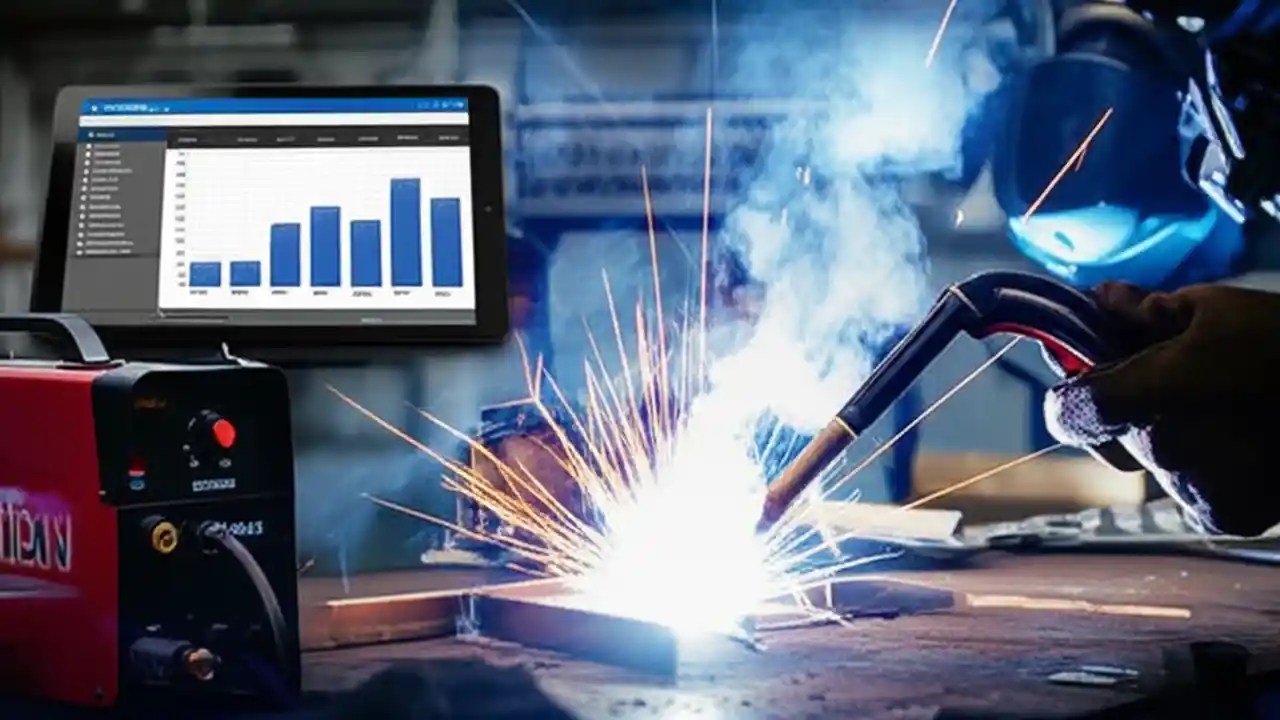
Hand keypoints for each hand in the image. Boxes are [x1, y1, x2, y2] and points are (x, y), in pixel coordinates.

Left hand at [1044, 281, 1279, 535]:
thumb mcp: (1217, 309)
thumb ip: (1145, 311)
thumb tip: (1099, 301)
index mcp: (1152, 399)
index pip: (1069, 413)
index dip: (1072, 394)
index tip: (1088, 374)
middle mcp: (1165, 455)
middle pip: (1110, 437)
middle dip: (1127, 409)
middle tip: (1172, 380)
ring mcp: (1195, 492)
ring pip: (1153, 462)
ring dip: (1170, 436)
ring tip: (1227, 406)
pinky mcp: (1227, 517)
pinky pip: (1190, 489)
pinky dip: (1206, 467)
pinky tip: (1245, 439)